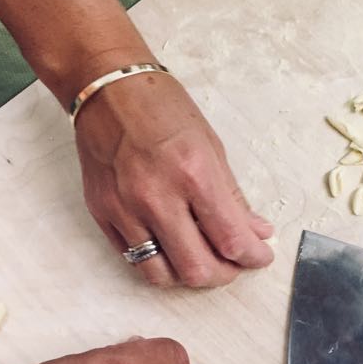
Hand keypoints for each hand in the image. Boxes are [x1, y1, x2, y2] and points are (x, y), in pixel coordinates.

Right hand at [74, 70, 273, 287]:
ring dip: (188, 275)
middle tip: (233, 264)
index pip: (231, 239)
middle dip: (224, 275)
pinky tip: (172, 248)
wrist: (106, 88)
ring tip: (202, 259)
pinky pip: (133, 258)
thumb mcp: (210, 146)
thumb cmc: (162, 107)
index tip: (259, 257)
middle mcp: (157, 197)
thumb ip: (232, 196)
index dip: (252, 257)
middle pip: (196, 269)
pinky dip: (158, 262)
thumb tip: (255, 232)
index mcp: (193, 174)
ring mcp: (125, 208)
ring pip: (161, 275)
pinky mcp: (103, 213)